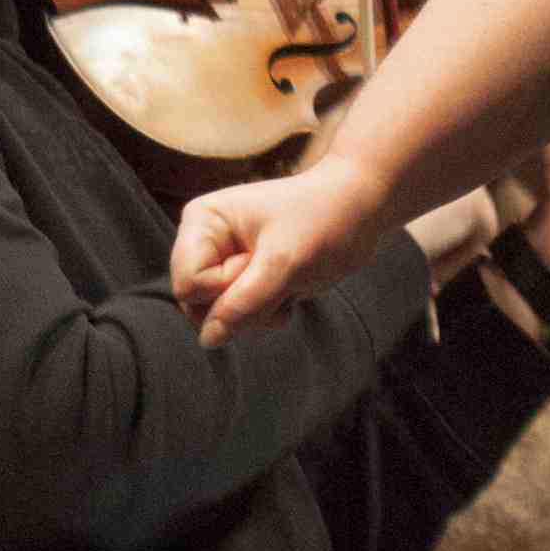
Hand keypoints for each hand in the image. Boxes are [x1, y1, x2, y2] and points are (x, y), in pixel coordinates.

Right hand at [174, 151, 421, 342]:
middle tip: (279, 276)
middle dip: (244, 305)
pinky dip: (271, 312)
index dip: (224, 289)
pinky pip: (243, 317)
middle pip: (199, 306)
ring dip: (261, 311)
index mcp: (202, 222)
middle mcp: (205, 242)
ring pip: (222, 318)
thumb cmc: (323, 222)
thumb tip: (207, 341)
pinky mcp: (246, 280)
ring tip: (289, 280)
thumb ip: (242, 305)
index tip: (260, 265)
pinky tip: (292, 288)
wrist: (362, 209)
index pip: (187, 285)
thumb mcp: (283, 264)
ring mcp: (225, 262)